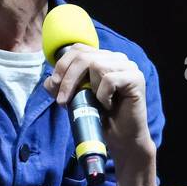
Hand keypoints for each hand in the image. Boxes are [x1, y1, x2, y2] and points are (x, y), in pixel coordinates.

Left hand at [43, 45, 155, 167]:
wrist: (120, 136)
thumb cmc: (98, 115)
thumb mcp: (73, 98)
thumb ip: (60, 86)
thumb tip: (49, 81)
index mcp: (101, 57)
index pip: (78, 48)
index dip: (62, 64)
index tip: (55, 85)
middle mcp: (116, 58)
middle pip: (83, 57)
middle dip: (67, 79)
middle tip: (63, 100)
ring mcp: (128, 66)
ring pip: (97, 65)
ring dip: (88, 88)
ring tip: (92, 103)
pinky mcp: (137, 78)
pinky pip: (110, 79)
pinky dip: (103, 95)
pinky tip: (107, 105)